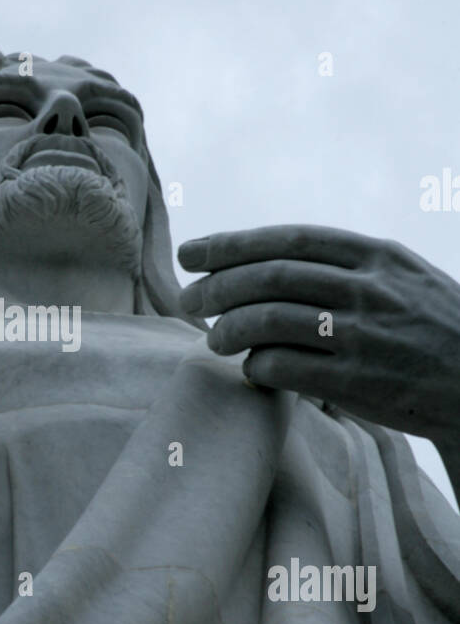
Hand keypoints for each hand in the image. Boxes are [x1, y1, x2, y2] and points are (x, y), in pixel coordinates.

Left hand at [177, 224, 459, 442]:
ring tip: (212, 339)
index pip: (288, 240)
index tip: (193, 253)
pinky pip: (285, 368)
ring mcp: (364, 336)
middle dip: (217, 287)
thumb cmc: (437, 330)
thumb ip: (348, 265)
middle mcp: (369, 289)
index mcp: (378, 256)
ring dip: (229, 329)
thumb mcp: (405, 278)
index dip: (232, 244)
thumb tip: (269, 262)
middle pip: (270, 277)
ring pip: (270, 321)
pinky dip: (257, 366)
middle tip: (188, 299)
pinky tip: (250, 369)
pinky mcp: (359, 383)